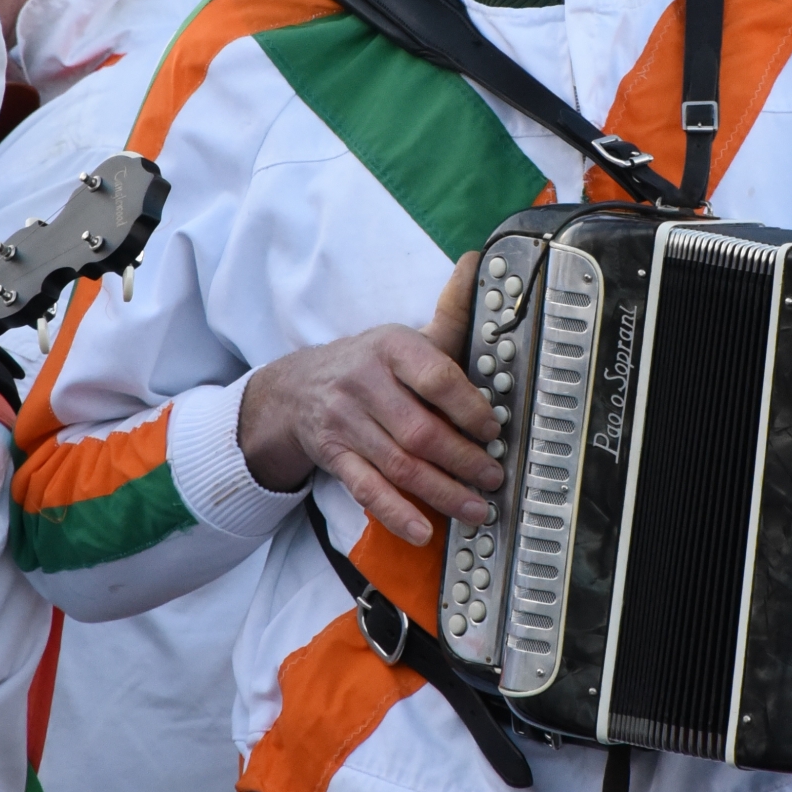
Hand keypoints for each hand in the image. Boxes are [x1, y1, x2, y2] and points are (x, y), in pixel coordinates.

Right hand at [238, 253, 498, 545]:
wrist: (297, 388)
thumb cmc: (369, 364)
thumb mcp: (404, 336)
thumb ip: (450, 311)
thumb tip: (478, 262)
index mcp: (391, 347)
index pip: (436, 376)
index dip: (469, 407)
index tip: (495, 429)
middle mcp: (364, 382)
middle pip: (420, 430)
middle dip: (462, 460)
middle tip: (494, 476)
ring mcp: (345, 422)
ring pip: (399, 464)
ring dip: (442, 492)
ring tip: (477, 507)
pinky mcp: (333, 455)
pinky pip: (366, 488)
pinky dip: (395, 513)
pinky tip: (422, 529)